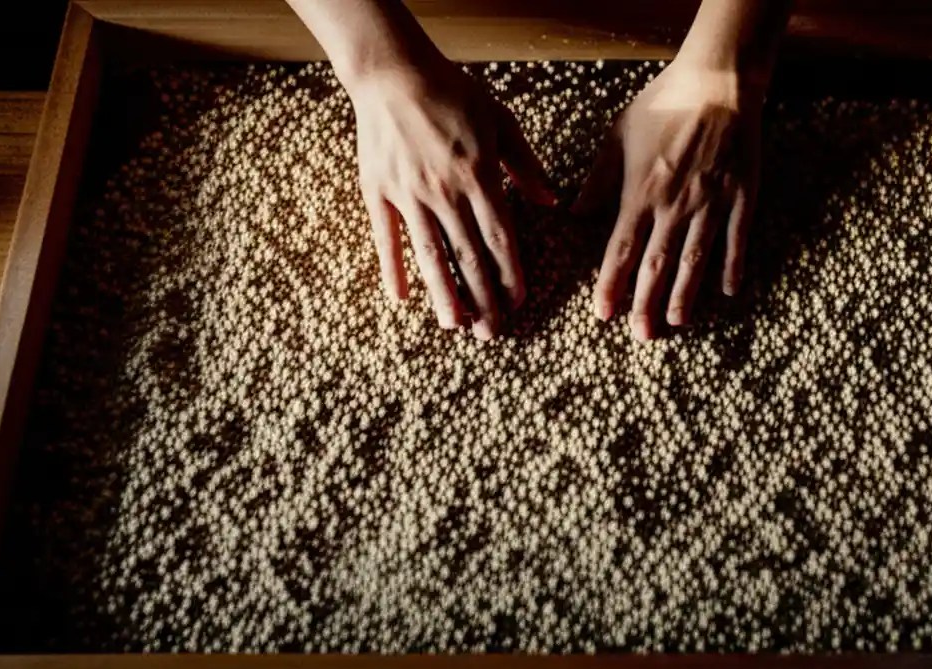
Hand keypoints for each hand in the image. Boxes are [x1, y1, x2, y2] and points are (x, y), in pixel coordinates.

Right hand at [348, 56, 554, 339]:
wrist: (394, 73)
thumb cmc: (452, 93)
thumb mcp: (500, 121)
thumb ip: (525, 166)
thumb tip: (552, 201)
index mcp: (479, 176)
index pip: (500, 237)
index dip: (510, 273)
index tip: (519, 301)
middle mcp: (446, 191)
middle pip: (469, 255)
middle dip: (483, 297)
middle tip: (491, 332)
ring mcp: (410, 194)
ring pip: (431, 254)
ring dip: (445, 294)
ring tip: (455, 325)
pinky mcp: (378, 192)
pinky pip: (387, 238)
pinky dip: (393, 269)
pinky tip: (401, 298)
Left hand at [576, 58, 762, 341]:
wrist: (719, 82)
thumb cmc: (665, 104)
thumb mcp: (619, 135)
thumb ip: (598, 179)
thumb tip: (574, 212)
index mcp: (640, 192)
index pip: (621, 249)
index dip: (611, 285)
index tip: (603, 314)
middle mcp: (674, 205)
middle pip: (656, 264)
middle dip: (646, 303)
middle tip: (641, 336)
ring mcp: (710, 203)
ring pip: (694, 259)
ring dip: (684, 294)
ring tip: (677, 322)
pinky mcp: (741, 197)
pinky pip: (737, 239)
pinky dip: (733, 266)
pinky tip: (729, 291)